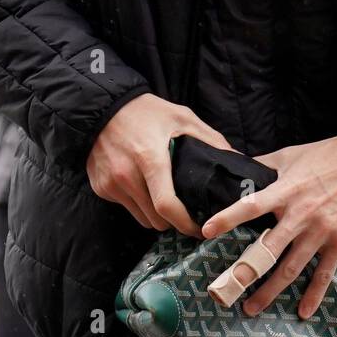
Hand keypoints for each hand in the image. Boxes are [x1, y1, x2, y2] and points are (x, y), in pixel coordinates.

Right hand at [86, 93, 232, 233]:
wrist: (103, 107)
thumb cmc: (147, 111)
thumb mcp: (182, 117)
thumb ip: (210, 139)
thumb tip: (236, 159)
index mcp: (150, 158)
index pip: (167, 205)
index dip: (185, 223)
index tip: (200, 229)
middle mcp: (126, 175)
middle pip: (156, 219)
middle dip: (174, 221)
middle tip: (186, 213)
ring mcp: (110, 183)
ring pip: (141, 218)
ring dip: (156, 216)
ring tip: (166, 199)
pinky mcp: (100, 187)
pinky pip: (126, 207)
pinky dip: (138, 204)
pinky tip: (143, 186)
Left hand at [200, 134, 336, 317]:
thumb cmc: (330, 156)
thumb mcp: (293, 155)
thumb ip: (265, 164)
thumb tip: (236, 164)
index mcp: (286, 190)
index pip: (251, 205)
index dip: (228, 218)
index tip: (205, 232)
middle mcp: (301, 214)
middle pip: (268, 248)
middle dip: (245, 272)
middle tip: (225, 291)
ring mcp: (322, 231)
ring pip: (291, 268)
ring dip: (270, 291)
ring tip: (252, 308)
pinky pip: (325, 274)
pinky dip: (314, 295)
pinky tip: (303, 312)